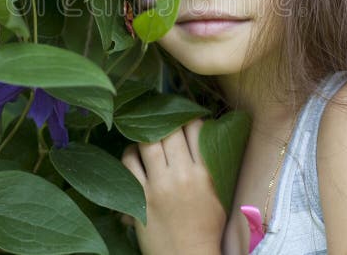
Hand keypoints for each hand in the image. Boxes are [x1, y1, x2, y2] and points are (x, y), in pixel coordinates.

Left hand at [120, 118, 225, 254]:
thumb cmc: (206, 229)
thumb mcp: (218, 195)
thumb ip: (211, 167)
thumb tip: (204, 140)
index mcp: (204, 173)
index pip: (196, 130)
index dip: (189, 118)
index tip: (185, 118)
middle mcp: (181, 175)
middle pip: (170, 131)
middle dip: (166, 123)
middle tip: (162, 121)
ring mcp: (158, 185)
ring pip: (147, 143)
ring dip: (146, 135)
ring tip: (146, 136)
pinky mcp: (140, 197)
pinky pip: (128, 163)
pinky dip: (130, 153)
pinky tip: (133, 154)